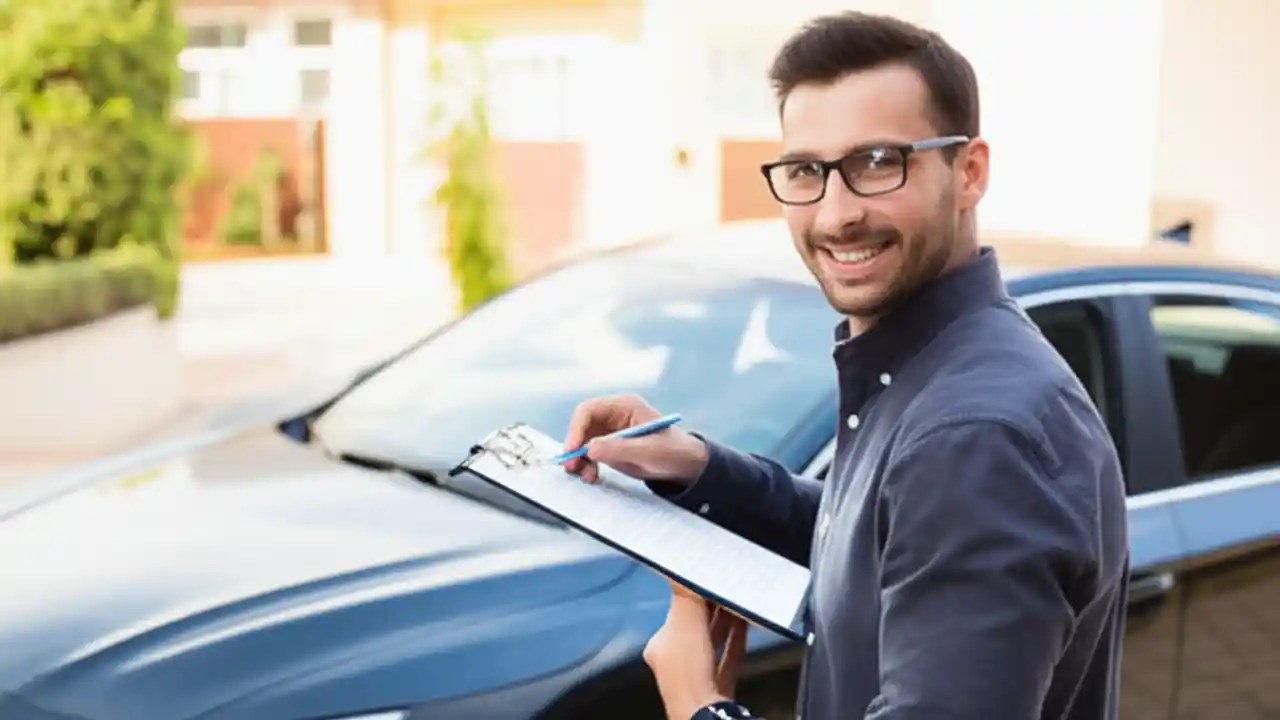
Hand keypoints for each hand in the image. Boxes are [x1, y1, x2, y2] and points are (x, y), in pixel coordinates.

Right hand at [563, 393, 708, 483]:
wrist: (684, 465)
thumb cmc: (672, 451)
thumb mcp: (647, 451)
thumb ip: (619, 449)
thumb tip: (589, 449)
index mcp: (624, 406)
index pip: (589, 410)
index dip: (576, 429)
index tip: (572, 450)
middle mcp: (614, 415)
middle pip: (582, 425)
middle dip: (574, 446)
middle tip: (570, 467)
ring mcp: (611, 431)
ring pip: (583, 441)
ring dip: (579, 458)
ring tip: (587, 476)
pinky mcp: (610, 446)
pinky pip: (589, 453)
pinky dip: (587, 465)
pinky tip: (592, 476)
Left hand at [644, 580, 747, 719]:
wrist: (704, 711)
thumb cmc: (688, 667)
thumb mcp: (684, 620)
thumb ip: (685, 594)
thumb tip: (679, 566)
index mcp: (660, 646)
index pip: (676, 613)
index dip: (691, 596)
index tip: (707, 580)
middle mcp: (674, 662)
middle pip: (695, 628)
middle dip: (711, 609)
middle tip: (727, 588)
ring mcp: (696, 678)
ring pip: (712, 643)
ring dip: (725, 623)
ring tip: (739, 602)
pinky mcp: (717, 689)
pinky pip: (728, 659)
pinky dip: (736, 641)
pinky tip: (745, 626)